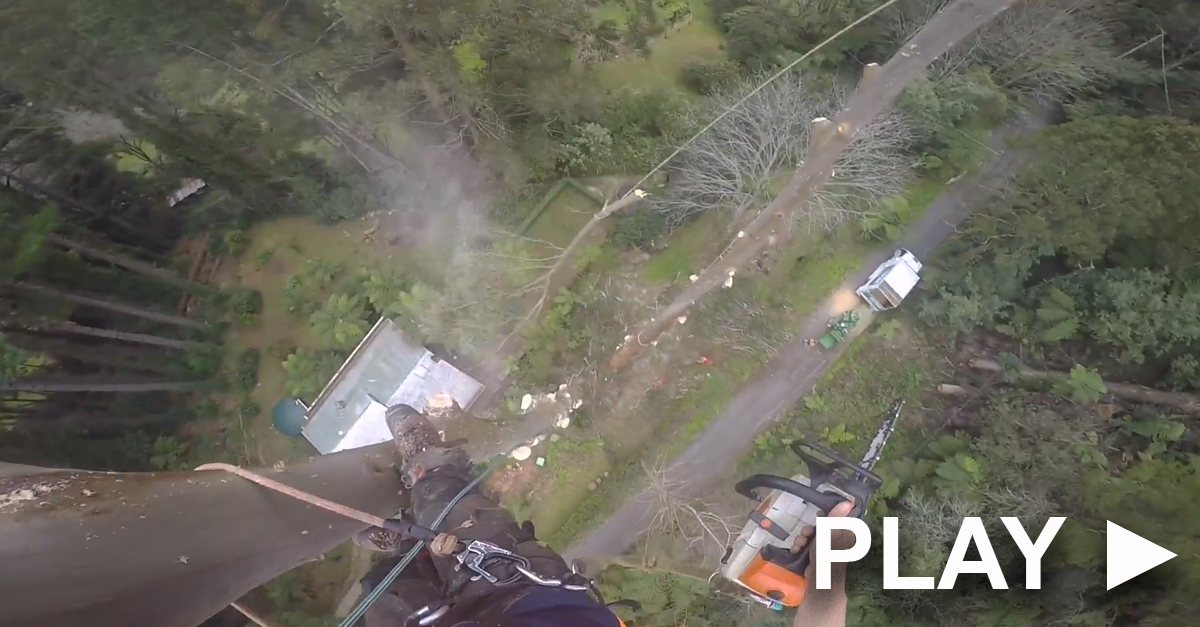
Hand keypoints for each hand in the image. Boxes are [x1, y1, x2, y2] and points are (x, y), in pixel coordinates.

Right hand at [790, 501, 854, 626]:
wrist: (820, 587)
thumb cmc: (827, 560)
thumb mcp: (829, 536)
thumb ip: (836, 519)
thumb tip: (847, 501)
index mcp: (843, 536)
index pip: (836, 519)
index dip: (825, 516)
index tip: (815, 516)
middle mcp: (836, 543)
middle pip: (822, 528)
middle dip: (809, 529)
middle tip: (804, 535)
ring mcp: (826, 552)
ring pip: (812, 538)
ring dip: (802, 538)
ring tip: (797, 545)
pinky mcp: (817, 560)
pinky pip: (808, 548)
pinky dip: (801, 547)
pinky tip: (795, 551)